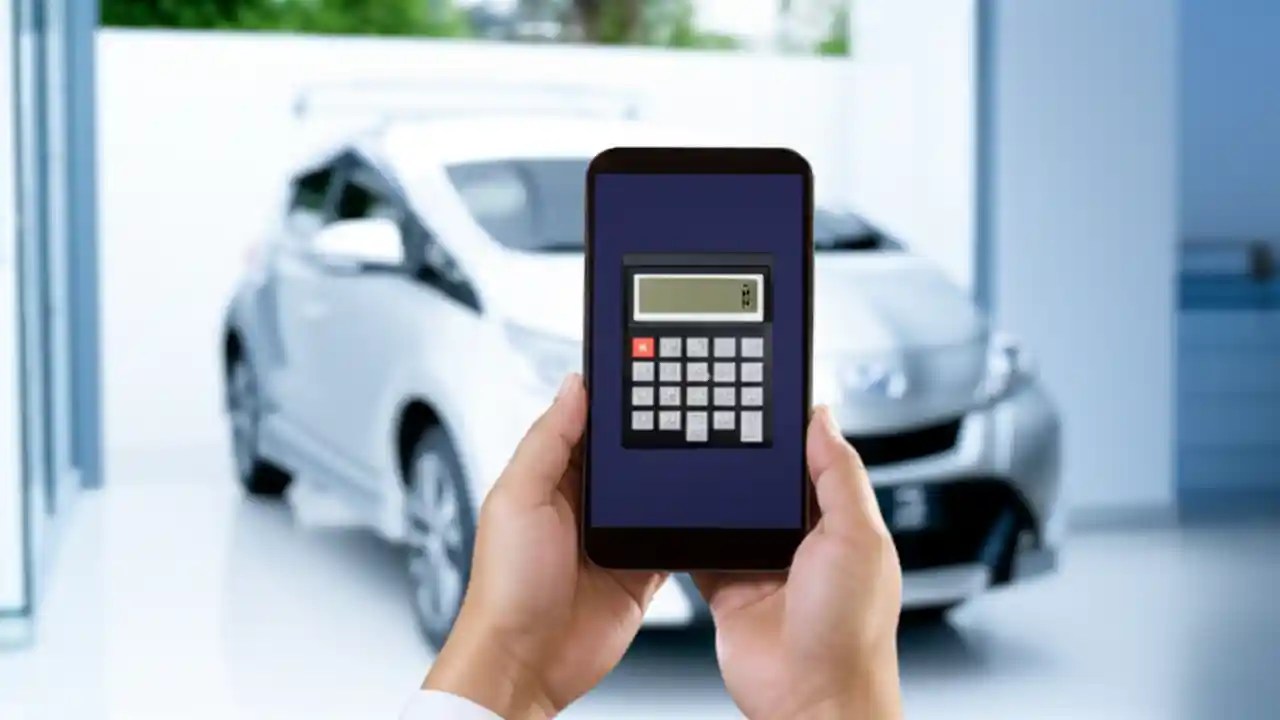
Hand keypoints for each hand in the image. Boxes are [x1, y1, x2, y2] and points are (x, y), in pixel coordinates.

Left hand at [424, 374, 666, 718]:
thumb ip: (548, 441)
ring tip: (699, 445)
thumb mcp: (518, 498)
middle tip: (683, 403)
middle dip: (650, 433)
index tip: (640, 369)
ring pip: (654, 492)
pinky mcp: (642, 569)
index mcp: (550, 478)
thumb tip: (573, 385)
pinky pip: (675, 536)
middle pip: (627, 455)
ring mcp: (615, 537)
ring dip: (672, 477)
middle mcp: (583, 504)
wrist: (529, 662)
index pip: (586, 424)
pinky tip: (703, 505)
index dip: (610, 399)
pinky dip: (689, 524)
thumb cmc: (506, 587)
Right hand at [693, 406, 902, 718]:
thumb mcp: (857, 538)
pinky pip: (699, 549)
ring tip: (693, 455)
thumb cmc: (850, 633)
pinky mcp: (727, 588)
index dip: (793, 431)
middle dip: (745, 457)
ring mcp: (762, 564)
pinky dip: (685, 532)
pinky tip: (674, 508)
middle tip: (718, 419)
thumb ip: (840, 476)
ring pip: (729, 510)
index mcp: (839, 522)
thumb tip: (823, 418)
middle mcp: (801, 541)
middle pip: (765, 482)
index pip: (814, 461)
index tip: (767, 396)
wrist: (809, 700)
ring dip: (714, 492)